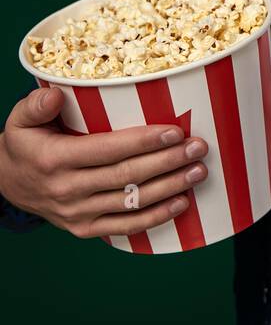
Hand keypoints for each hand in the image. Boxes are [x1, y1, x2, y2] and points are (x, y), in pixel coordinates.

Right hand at [0, 86, 209, 238]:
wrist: (7, 184)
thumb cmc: (24, 145)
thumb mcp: (19, 120)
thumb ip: (36, 106)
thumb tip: (55, 95)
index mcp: (55, 160)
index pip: (107, 150)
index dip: (143, 142)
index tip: (174, 131)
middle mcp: (68, 190)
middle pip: (127, 175)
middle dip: (167, 161)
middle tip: (197, 147)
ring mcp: (78, 214)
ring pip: (132, 201)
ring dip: (170, 187)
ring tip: (198, 172)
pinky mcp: (85, 229)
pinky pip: (125, 226)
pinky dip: (156, 217)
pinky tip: (181, 203)